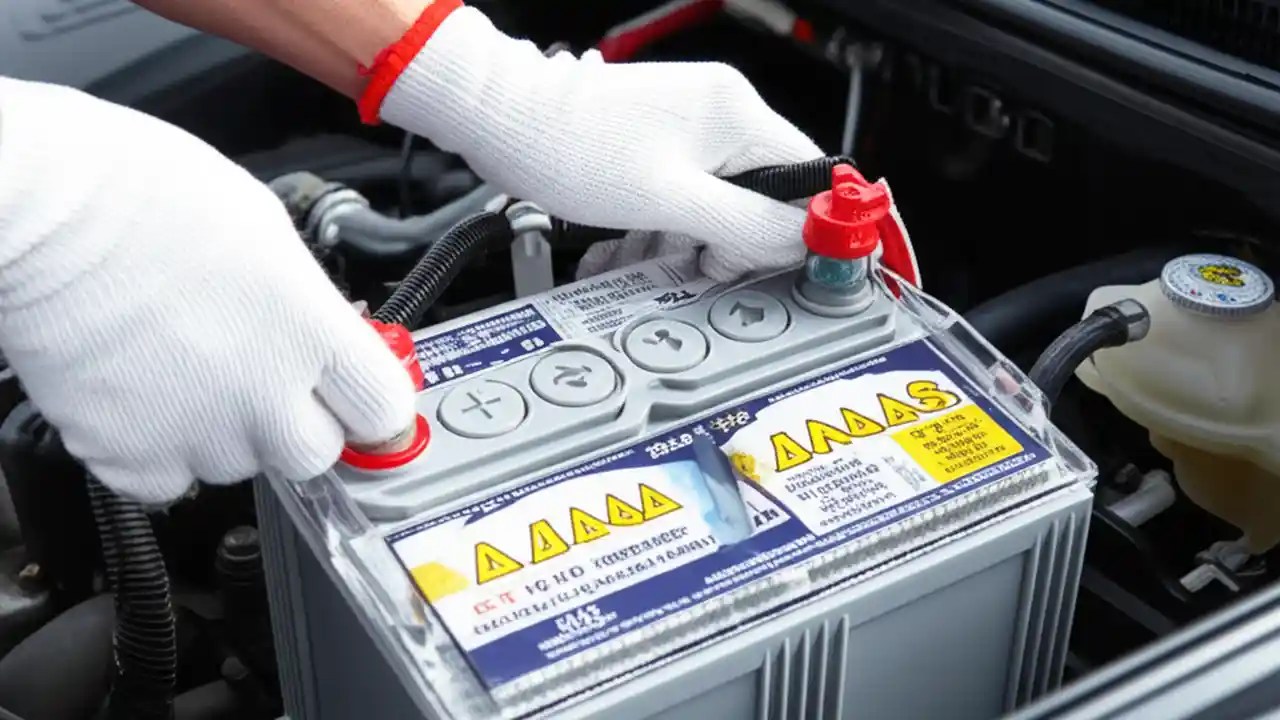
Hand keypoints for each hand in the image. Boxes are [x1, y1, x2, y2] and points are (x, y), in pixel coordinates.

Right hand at [0, 78, 416, 503]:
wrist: (40, 204)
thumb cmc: (142, 192)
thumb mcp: (266, 230)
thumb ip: (306, 305)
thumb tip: (321, 336)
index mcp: (310, 331)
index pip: (383, 411)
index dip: (371, 408)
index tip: (358, 404)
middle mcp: (264, 393)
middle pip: (315, 455)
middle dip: (294, 425)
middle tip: (258, 380)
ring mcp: (196, 431)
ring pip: (237, 467)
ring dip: (220, 433)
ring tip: (179, 366)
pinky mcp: (126, 455)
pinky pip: (164, 483)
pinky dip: (154, 453)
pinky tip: (139, 395)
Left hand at [379, 7, 822, 281]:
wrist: (501, 117)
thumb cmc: (572, 148)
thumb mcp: (671, 201)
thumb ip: (747, 223)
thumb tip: (804, 239)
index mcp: (736, 113)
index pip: (808, 175)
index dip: (803, 229)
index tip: (786, 267)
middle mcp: (719, 112)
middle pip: (760, 196)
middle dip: (729, 244)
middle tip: (701, 271)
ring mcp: (685, 127)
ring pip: (714, 204)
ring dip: (682, 245)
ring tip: (641, 265)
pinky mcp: (654, 144)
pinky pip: (678, 197)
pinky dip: (657, 229)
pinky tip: (625, 253)